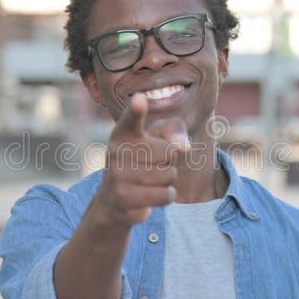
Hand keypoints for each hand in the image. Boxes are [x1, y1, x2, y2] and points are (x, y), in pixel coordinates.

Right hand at [95, 93, 190, 225]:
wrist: (115, 199)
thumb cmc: (144, 162)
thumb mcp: (160, 140)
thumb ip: (176, 132)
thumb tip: (184, 147)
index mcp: (124, 132)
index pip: (132, 118)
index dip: (137, 109)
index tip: (139, 99)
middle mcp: (117, 151)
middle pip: (170, 153)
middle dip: (170, 163)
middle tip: (151, 166)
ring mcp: (117, 175)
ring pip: (169, 176)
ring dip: (168, 181)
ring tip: (149, 181)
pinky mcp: (123, 197)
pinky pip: (166, 195)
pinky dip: (167, 196)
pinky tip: (151, 195)